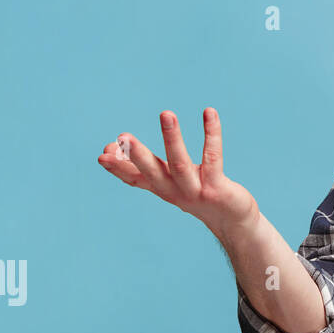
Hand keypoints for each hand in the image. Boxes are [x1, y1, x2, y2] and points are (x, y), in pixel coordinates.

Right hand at [97, 107, 259, 241]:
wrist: (231, 220)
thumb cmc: (198, 194)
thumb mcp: (170, 182)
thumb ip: (148, 167)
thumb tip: (120, 148)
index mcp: (162, 189)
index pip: (135, 179)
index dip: (119, 168)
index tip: (102, 153)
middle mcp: (175, 191)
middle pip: (153, 172)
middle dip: (137, 155)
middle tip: (122, 136)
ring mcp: (196, 191)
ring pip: (181, 164)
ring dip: (172, 138)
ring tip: (166, 113)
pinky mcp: (217, 188)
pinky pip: (213, 157)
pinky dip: (211, 133)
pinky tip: (209, 112)